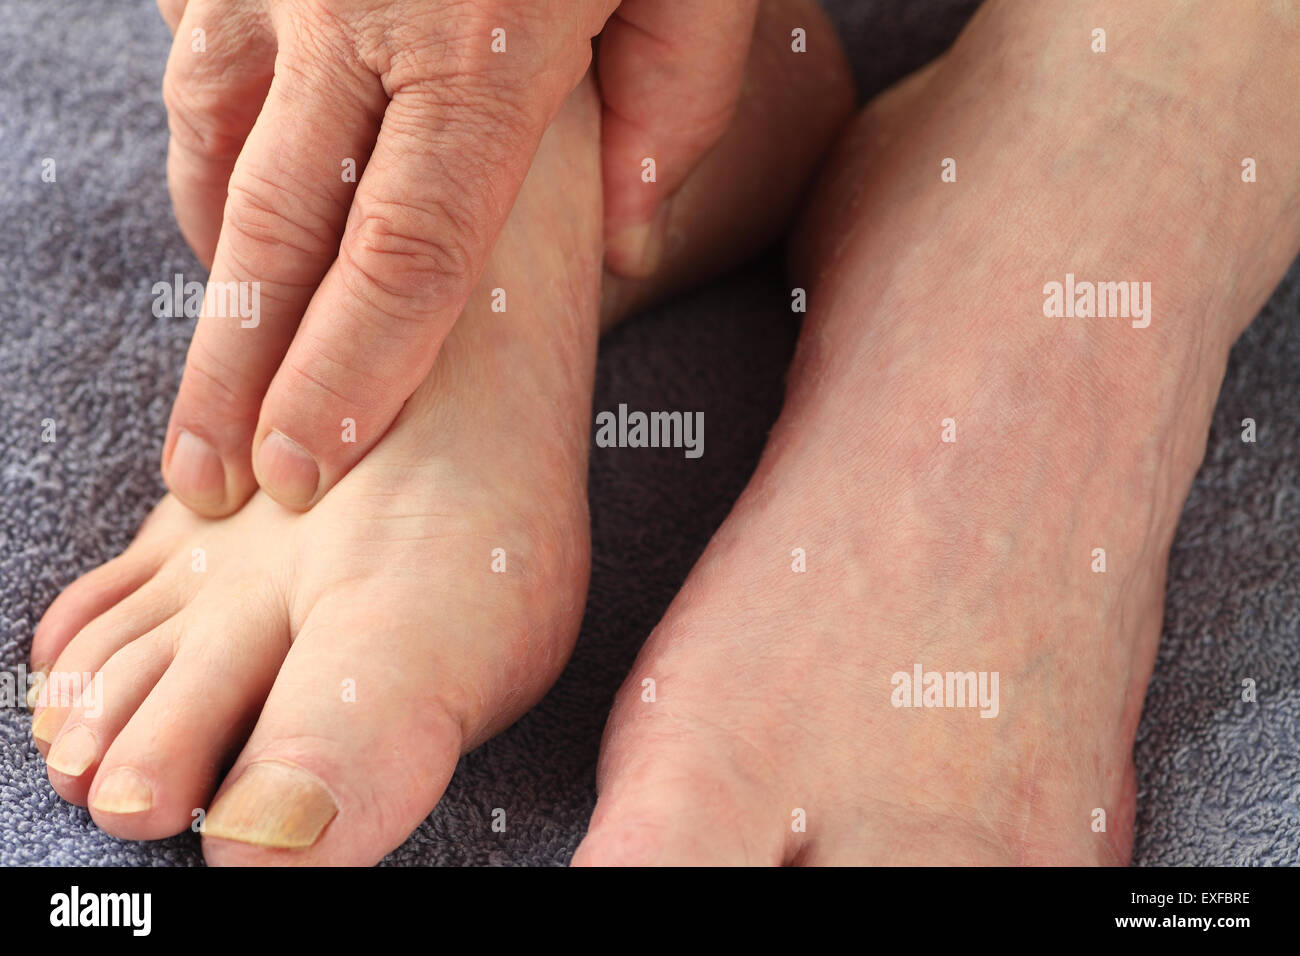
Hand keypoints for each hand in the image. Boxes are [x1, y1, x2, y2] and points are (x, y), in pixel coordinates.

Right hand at [157, 0, 754, 513]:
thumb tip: (622, 233)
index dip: (346, 378)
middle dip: (236, 371)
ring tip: (226, 366)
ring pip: (216, 153)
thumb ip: (672, 106)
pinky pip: (201, 72)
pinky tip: (227, 218)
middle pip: (281, 235)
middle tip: (204, 478)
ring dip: (221, 274)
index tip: (298, 468)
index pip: (403, 259)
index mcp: (483, 51)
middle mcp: (358, 19)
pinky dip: (208, 160)